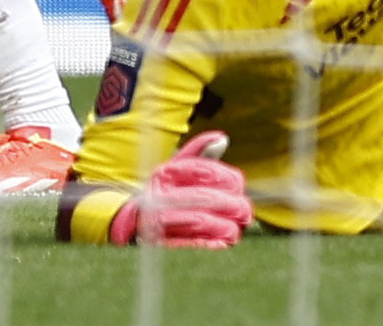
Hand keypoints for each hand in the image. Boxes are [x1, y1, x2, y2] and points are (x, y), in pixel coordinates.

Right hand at [107, 132, 251, 249]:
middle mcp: (160, 194)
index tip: (239, 184)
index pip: (203, 170)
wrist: (136, 219)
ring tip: (238, 228)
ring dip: (225, 226)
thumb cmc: (166, 189)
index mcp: (166, 172)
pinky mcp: (162, 242)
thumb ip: (201, 151)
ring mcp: (159, 219)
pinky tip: (225, 241)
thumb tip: (223, 139)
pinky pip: (192, 243)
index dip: (226, 177)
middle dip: (231, 205)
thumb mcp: (177, 165)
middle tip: (246, 211)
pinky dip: (212, 243)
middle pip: (203, 197)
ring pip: (200, 221)